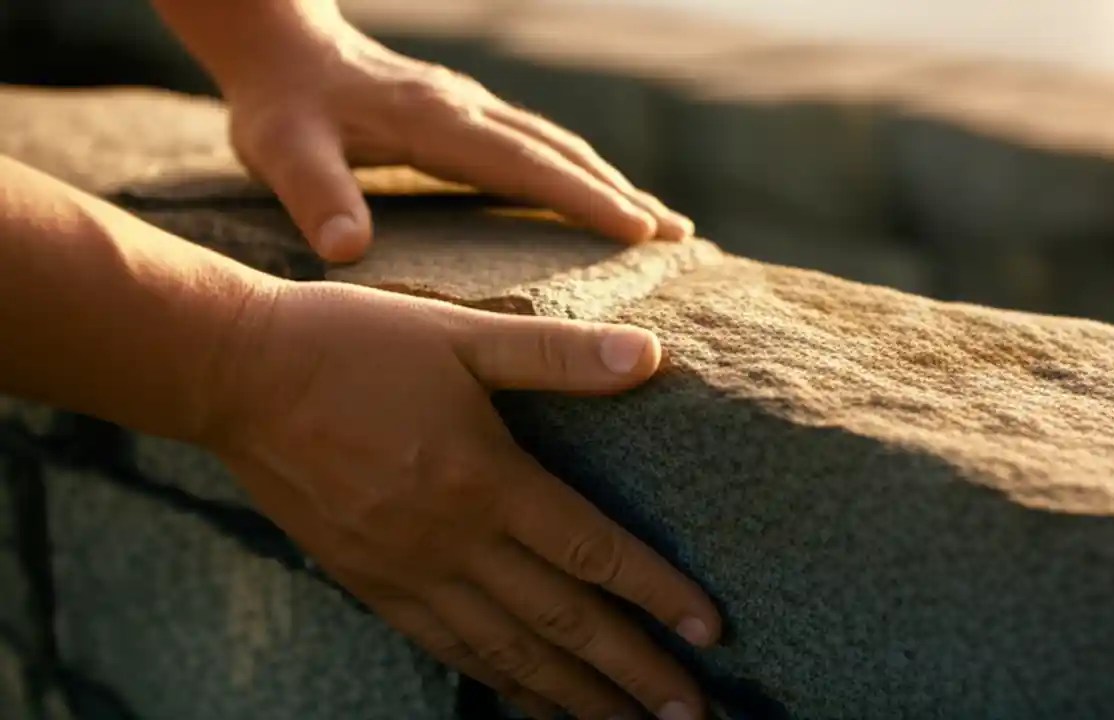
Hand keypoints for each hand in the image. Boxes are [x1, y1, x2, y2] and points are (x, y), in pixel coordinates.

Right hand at [204, 281, 719, 719]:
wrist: (236, 377)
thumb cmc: (354, 345)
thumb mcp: (461, 335)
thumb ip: (558, 355)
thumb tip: (651, 355)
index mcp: (483, 480)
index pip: (592, 553)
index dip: (657, 595)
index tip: (711, 636)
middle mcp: (450, 541)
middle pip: (561, 622)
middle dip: (631, 675)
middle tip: (692, 719)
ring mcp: (406, 571)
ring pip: (506, 652)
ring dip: (573, 697)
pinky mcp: (369, 583)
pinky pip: (446, 649)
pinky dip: (498, 682)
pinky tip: (530, 701)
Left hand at [222, 21, 694, 261]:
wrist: (282, 48)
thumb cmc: (280, 107)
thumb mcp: (281, 151)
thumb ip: (314, 195)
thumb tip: (347, 251)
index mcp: (436, 121)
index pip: (525, 163)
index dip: (584, 197)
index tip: (639, 231)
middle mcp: (468, 109)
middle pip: (562, 152)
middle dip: (623, 194)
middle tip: (680, 236)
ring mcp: (473, 109)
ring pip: (559, 146)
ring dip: (613, 183)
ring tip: (663, 224)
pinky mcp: (469, 117)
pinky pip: (540, 146)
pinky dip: (581, 173)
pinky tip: (599, 197)